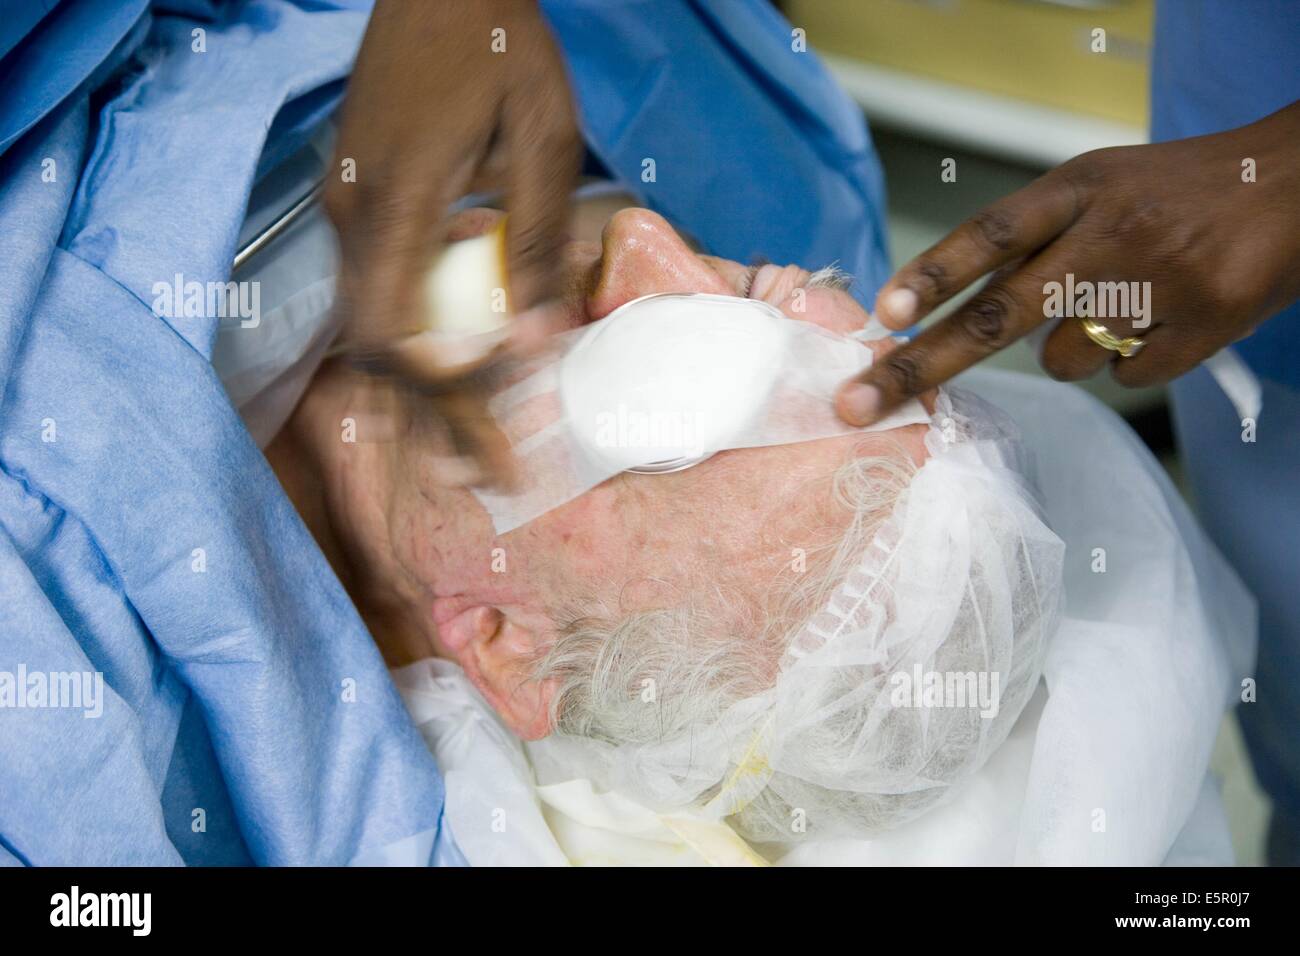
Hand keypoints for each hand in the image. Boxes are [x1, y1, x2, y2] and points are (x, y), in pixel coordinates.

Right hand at [324, 0, 580, 481]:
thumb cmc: (499, 45)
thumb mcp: (543, 137)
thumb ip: (537, 242)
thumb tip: (538, 341)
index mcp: (398, 200)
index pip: (401, 337)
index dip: (446, 404)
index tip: (494, 452)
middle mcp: (355, 215)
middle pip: (380, 347)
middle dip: (434, 417)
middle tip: (486, 473)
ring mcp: (347, 208)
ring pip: (372, 326)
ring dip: (421, 387)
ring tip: (469, 441)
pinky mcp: (358, 200)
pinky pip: (377, 293)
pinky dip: (414, 341)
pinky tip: (451, 367)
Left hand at [837, 101, 1299, 425]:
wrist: (1293, 181)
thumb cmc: (1170, 192)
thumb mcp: (1097, 185)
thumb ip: (1030, 239)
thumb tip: (944, 315)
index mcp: (1078, 188)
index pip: (991, 233)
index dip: (933, 276)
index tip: (884, 318)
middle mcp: (1112, 232)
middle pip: (999, 314)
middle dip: (921, 366)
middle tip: (858, 406)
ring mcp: (1159, 282)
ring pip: (1062, 360)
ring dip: (1070, 349)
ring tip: (1121, 302)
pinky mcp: (1205, 324)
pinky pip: (1125, 378)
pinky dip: (1130, 361)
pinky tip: (1162, 320)